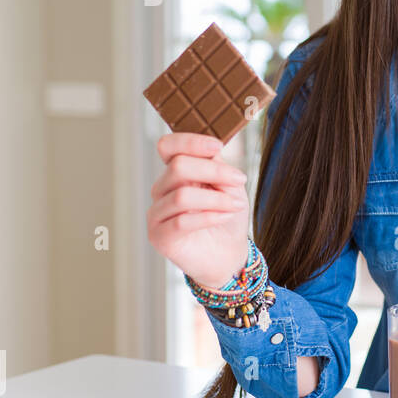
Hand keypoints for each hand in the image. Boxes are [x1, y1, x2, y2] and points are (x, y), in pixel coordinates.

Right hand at [146, 133, 250, 289]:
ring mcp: (156, 214)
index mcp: (175, 173)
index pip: (168, 147)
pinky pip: (181, 221)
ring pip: (182, 196)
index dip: (190, 141)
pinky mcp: (159, 236)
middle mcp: (161, 190)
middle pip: (178, 167)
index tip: (218, 147)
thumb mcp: (229, 186)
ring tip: (237, 205)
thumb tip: (213, 150)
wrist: (229, 255)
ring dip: (217, 199)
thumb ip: (217, 166)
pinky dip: (209, 216)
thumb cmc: (227, 218)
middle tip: (240, 180)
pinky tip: (225, 216)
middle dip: (214, 171)